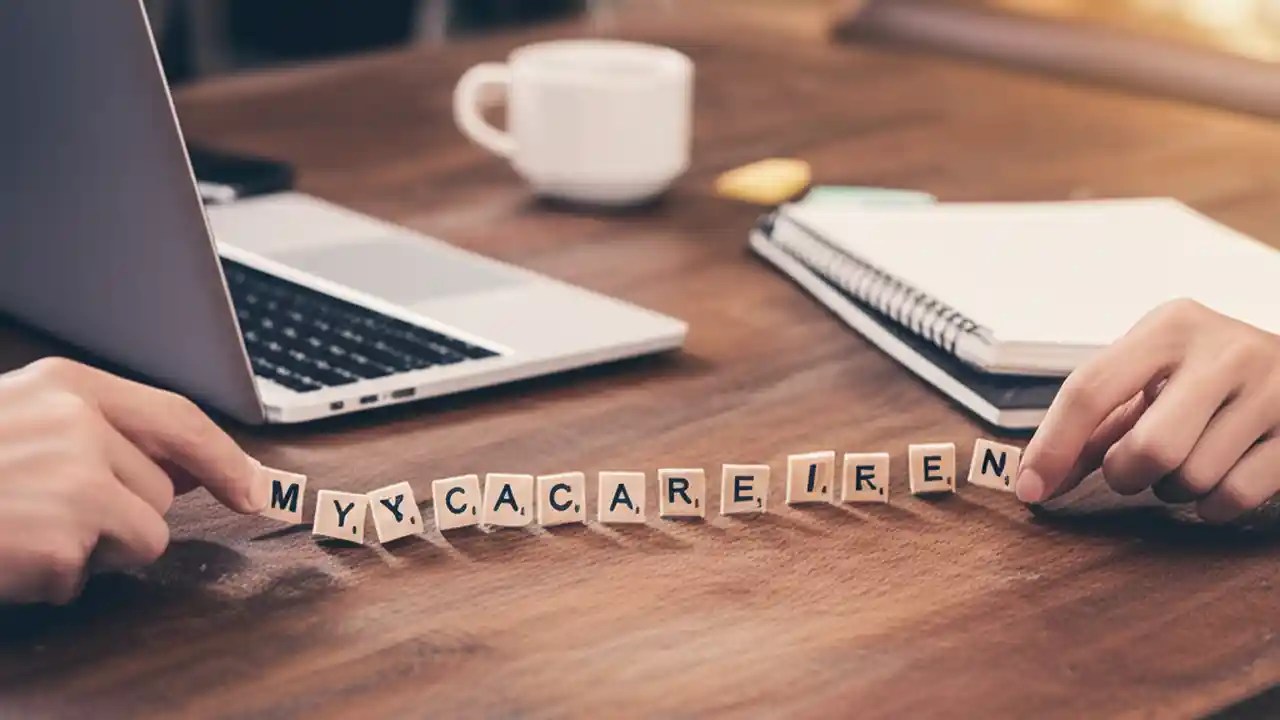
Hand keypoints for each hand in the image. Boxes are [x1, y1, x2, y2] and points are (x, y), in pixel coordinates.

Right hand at [0, 358, 265, 604]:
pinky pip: (93, 574)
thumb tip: (189, 470)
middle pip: (163, 488)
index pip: (177, 418)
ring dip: (94, 550)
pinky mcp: (62, 539)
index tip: (253, 489)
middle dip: (121, 515)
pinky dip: (54, 579)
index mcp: (67, 385)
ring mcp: (75, 480)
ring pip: (146, 535)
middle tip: (45, 511)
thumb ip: (100, 432)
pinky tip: (11, 554)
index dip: (223, 459)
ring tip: (25, 531)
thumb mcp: (21, 421)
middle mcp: (78, 423)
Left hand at [1016, 299, 1279, 522]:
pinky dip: (1212, 505)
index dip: (1053, 446)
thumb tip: (1035, 481)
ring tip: (1187, 460)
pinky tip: (1219, 478)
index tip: (1030, 488)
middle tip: (1134, 467)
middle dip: (1126, 474)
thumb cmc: (1204, 378)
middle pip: (1147, 448)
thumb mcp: (1149, 380)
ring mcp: (1271, 389)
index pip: (1091, 389)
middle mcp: (1223, 350)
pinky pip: (1234, 496)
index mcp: (1170, 326)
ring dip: (1173, 489)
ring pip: (1192, 477)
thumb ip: (1092, 429)